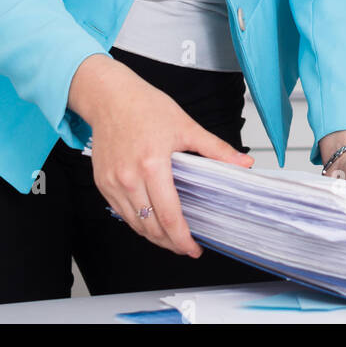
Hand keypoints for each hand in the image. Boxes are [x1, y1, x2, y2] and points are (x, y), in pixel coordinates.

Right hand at [69, 55, 252, 256]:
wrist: (110, 98)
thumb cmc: (146, 107)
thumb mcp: (186, 126)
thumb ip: (216, 149)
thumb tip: (244, 164)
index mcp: (152, 165)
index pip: (168, 216)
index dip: (182, 239)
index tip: (193, 249)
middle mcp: (128, 178)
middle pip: (150, 227)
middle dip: (170, 243)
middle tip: (186, 247)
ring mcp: (111, 182)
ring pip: (134, 224)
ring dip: (153, 236)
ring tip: (171, 238)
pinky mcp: (101, 183)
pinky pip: (121, 213)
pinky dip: (137, 222)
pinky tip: (151, 221)